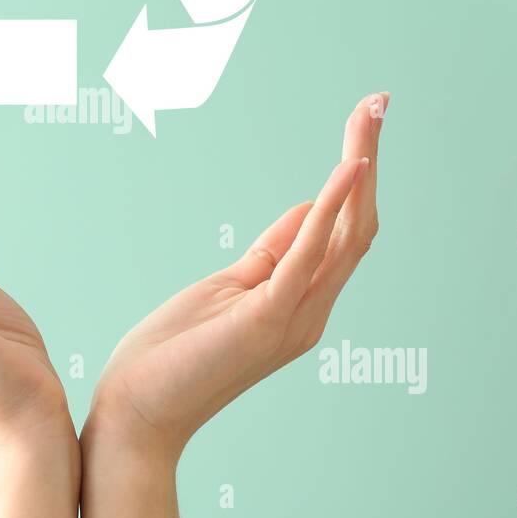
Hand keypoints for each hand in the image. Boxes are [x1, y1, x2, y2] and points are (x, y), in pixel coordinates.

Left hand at [80, 92, 387, 517]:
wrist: (138, 415)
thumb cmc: (173, 355)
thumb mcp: (228, 288)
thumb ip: (271, 253)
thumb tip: (307, 210)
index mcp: (300, 302)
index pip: (341, 232)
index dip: (354, 176)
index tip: (360, 123)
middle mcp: (311, 310)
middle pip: (356, 226)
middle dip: (367, 159)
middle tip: (379, 102)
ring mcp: (294, 317)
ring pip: (345, 234)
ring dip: (358, 168)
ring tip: (371, 115)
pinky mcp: (267, 318)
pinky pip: (309, 255)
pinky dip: (330, 209)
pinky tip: (348, 167)